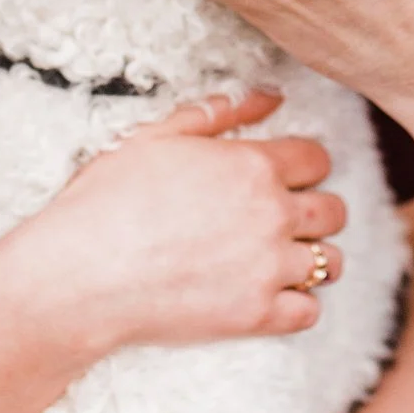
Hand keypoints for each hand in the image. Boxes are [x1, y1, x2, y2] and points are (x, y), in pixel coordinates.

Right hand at [14, 91, 347, 356]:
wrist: (79, 275)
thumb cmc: (107, 200)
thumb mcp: (156, 137)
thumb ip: (220, 113)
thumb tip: (272, 97)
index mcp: (252, 165)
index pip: (317, 159)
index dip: (302, 167)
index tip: (282, 179)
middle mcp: (271, 214)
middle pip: (334, 210)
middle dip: (315, 211)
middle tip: (279, 221)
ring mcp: (267, 268)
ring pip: (329, 263)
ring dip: (311, 259)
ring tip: (276, 260)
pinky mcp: (256, 316)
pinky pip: (309, 311)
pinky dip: (294, 305)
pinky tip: (265, 296)